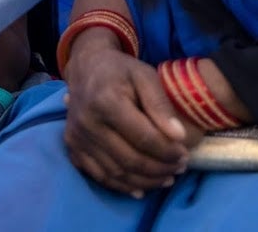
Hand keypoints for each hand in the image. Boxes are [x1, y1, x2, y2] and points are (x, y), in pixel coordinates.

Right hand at [62, 35, 192, 196]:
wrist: (86, 69)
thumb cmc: (120, 70)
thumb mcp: (144, 75)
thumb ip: (160, 104)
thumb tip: (178, 136)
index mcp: (106, 101)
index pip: (143, 138)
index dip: (168, 151)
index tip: (184, 154)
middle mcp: (87, 123)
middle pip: (130, 160)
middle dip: (160, 168)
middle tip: (180, 167)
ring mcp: (77, 139)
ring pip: (117, 173)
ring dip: (146, 181)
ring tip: (167, 177)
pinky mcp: (73, 149)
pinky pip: (100, 177)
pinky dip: (123, 186)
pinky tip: (142, 187)